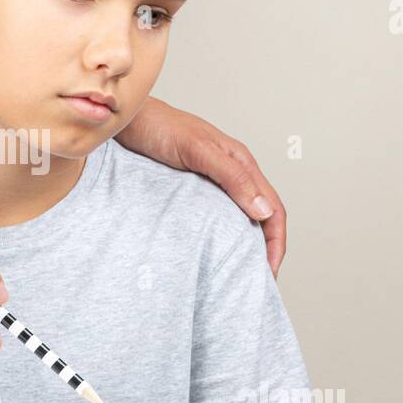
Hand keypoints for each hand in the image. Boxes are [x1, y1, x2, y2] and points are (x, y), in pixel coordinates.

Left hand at [115, 97, 286, 276]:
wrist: (125, 120)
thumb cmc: (158, 127)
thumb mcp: (197, 151)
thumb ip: (232, 177)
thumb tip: (264, 211)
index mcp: (242, 162)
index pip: (273, 208)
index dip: (276, 242)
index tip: (269, 273)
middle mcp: (232, 172)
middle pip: (262, 216)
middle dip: (265, 249)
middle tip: (257, 282)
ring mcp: (212, 180)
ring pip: (240, 217)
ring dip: (245, 243)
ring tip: (237, 271)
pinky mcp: (191, 187)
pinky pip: (215, 215)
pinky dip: (221, 235)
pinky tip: (210, 250)